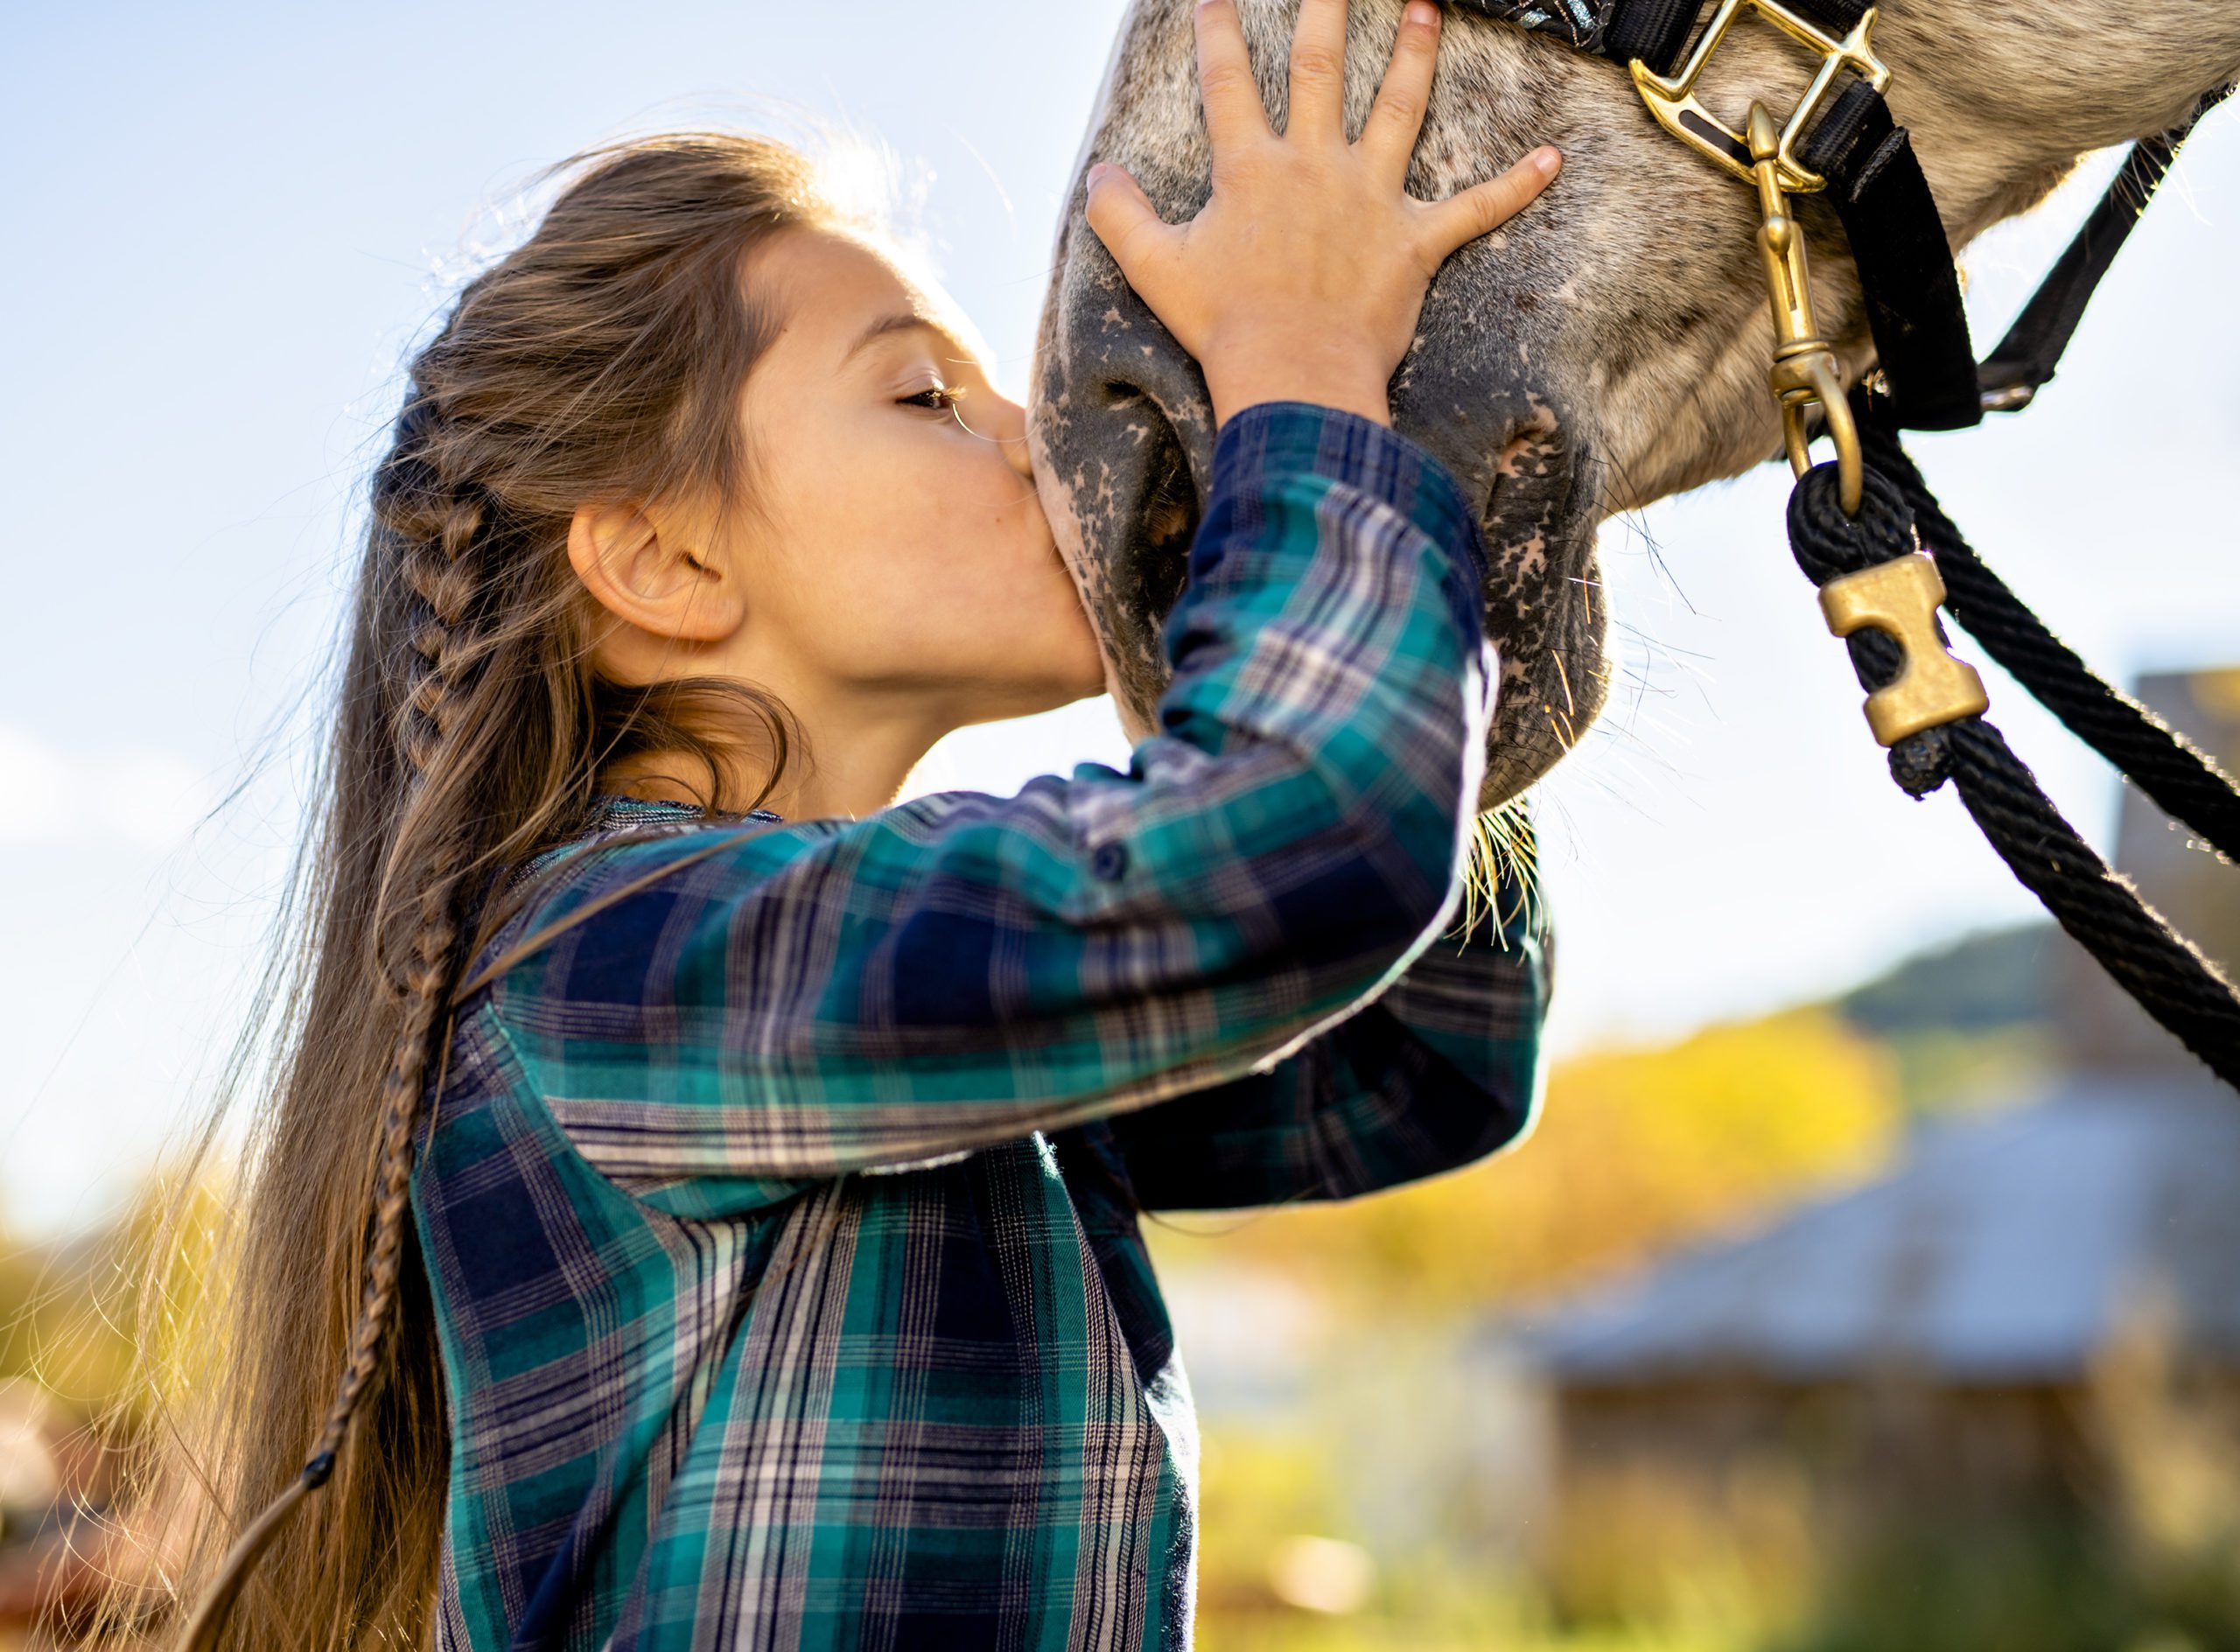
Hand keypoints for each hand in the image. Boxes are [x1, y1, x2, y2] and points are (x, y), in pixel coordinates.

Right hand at [1084, 0, 1560, 427]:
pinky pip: (1475, 209)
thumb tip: (1098, 174)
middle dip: (1326, 11)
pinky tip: (1553, 159)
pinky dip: (1516, 186)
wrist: (1292, 373)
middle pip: (1320, 70)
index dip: (1217, 35)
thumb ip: (1120, 214)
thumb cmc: (1223, 326)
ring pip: (1400, 110)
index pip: (1228, 84)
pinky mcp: (1415, 243)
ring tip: (1427, 9)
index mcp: (1252, 170)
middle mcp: (1315, 167)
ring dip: (1416, 55)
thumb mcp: (1153, 268)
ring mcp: (1371, 200)